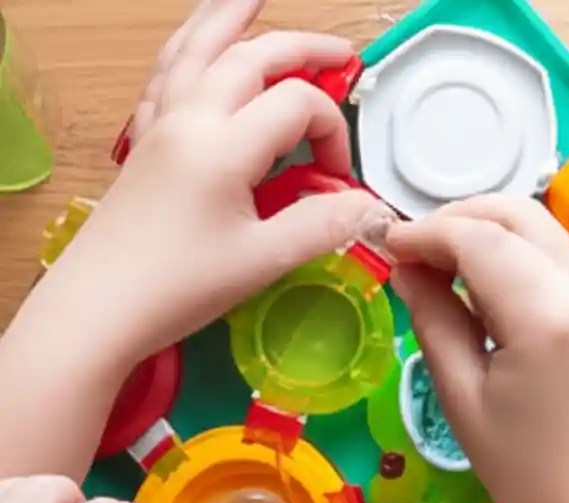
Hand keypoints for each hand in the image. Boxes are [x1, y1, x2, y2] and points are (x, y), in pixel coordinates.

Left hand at [28, 0, 391, 368]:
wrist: (98, 308)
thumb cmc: (179, 287)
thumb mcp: (264, 261)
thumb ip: (323, 225)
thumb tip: (371, 208)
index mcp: (222, 146)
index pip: (297, 104)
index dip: (334, 132)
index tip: (341, 181)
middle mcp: (189, 120)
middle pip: (251, 57)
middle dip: (303, 48)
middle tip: (342, 55)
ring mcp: (159, 126)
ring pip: (195, 50)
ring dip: (228, 19)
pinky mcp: (142, 143)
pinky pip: (164, 76)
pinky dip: (186, 50)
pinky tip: (196, 49)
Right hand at [387, 196, 568, 502]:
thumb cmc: (527, 475)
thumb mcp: (462, 400)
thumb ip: (434, 322)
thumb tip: (408, 269)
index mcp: (543, 313)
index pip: (477, 237)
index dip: (424, 232)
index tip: (383, 245)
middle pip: (517, 214)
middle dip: (458, 218)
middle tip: (412, 253)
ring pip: (540, 229)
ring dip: (488, 231)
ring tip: (439, 268)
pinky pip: (555, 257)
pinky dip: (514, 253)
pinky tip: (479, 287)